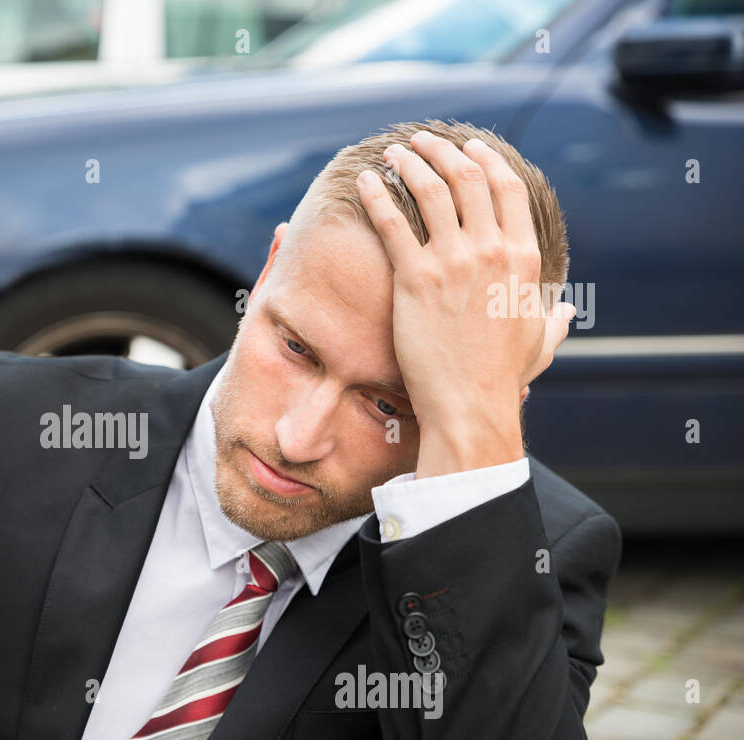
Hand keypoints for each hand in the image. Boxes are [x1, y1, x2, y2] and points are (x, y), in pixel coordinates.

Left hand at [356, 131, 573, 477]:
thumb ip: (553, 318)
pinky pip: (391, 223)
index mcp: (523, 257)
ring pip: (429, 190)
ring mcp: (452, 262)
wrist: (470, 404)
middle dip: (445, 151)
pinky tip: (367, 181)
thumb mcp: (539, 341)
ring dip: (412, 163)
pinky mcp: (415, 278)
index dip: (487, 162)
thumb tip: (565, 312)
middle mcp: (490, 250)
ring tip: (396, 153)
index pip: (508, 189)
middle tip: (425, 142)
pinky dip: (378, 195)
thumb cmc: (503, 379)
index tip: (471, 149)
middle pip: (468, 179)